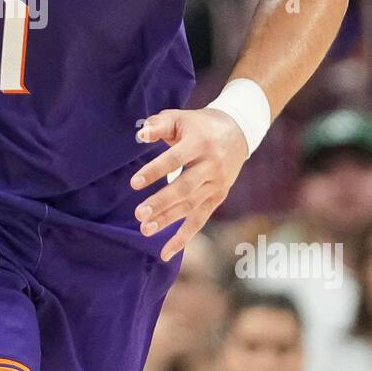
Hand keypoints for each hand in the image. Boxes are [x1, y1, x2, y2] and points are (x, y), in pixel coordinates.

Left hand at [131, 107, 248, 260]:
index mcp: (200, 143)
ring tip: (145, 229)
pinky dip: (183, 238)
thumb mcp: (180, 118)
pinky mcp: (218, 197)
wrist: (237, 132)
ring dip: (168, 220)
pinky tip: (166, 252)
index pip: (175, 159)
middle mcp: (212, 166)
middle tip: (139, 214)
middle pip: (185, 187)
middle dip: (162, 202)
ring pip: (191, 206)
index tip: (134, 183)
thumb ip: (159, 125)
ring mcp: (217, 184)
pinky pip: (200, 220)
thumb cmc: (198, 125)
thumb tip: (140, 135)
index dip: (155, 171)